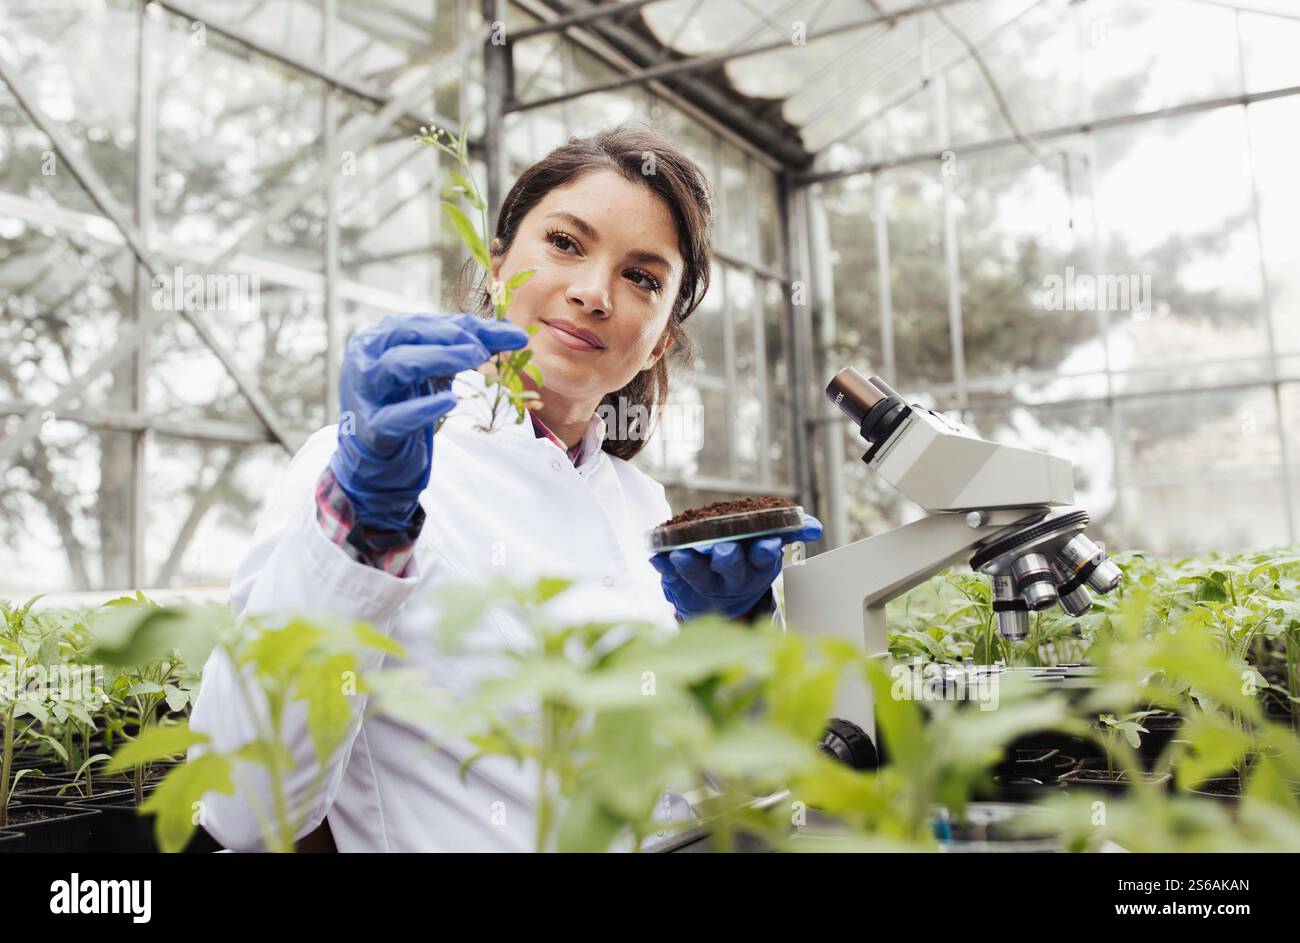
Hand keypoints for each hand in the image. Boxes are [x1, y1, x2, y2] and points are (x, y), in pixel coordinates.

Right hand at [330, 312, 528, 529]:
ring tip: (475, 359)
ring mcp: (365, 394)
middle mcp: (366, 359)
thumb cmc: (406, 401)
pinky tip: (450, 402)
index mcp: (380, 338)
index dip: (465, 325)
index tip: (508, 335)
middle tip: (485, 348)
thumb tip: (513, 333)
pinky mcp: (371, 429)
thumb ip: (468, 348)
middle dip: (450, 337)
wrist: (376, 453)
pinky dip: (423, 409)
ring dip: (439, 358)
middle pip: (406, 334)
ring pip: (397, 365)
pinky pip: (395, 417)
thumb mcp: (435, 371)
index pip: (423, 322)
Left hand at [648, 514, 822, 619]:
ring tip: (681, 553)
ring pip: (698, 574)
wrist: (717, 597)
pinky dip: (662, 566)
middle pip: (730, 568)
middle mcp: (731, 578)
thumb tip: (815, 527)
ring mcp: (704, 584)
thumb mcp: (769, 546)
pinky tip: (656, 555)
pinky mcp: (679, 586)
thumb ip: (790, 531)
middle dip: (727, 558)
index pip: (762, 559)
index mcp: (755, 566)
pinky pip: (669, 576)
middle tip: (722, 550)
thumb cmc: (745, 561)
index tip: (766, 543)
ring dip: (690, 563)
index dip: (764, 552)